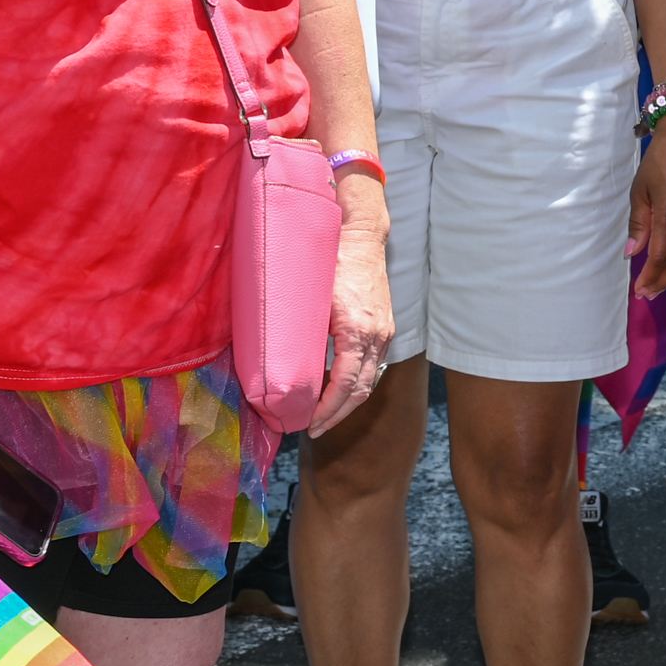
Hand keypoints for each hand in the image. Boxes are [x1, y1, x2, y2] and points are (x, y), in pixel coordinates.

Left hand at [309, 203, 392, 435]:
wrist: (364, 237)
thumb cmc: (333, 260)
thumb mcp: (312, 296)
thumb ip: (302, 329)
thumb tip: (278, 364)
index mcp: (358, 330)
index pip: (346, 383)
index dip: (328, 409)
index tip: (309, 423)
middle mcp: (377, 335)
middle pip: (362, 389)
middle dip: (338, 414)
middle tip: (314, 428)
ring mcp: (385, 332)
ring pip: (371, 379)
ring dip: (348, 402)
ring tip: (325, 415)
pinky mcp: (386, 327)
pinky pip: (374, 365)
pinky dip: (357, 382)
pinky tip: (339, 387)